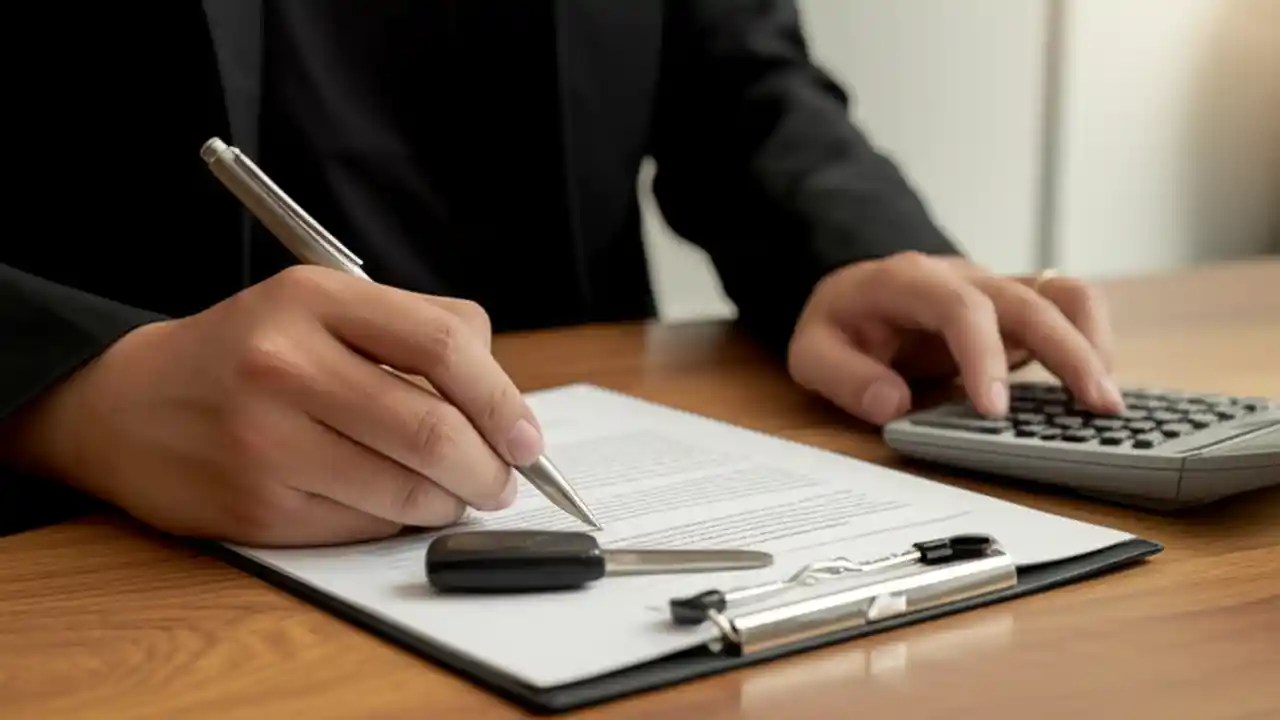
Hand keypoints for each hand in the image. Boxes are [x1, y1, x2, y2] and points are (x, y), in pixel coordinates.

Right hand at [2, 267, 541, 545]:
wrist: (125, 404)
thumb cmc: (248, 353)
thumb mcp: (322, 306)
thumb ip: (417, 332)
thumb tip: (503, 403)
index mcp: (315, 299)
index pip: (444, 345)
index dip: (503, 400)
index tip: (527, 438)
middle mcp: (287, 365)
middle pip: (433, 429)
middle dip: (489, 469)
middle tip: (501, 481)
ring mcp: (267, 441)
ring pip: (406, 491)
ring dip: (449, 502)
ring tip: (451, 493)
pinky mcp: (255, 508)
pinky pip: (363, 527)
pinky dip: (398, 522)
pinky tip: (392, 505)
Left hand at [786, 252, 1123, 425]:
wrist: (854, 294)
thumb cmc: (839, 324)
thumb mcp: (811, 352)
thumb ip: (844, 377)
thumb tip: (892, 403)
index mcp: (908, 281)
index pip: (958, 307)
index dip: (983, 355)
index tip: (995, 410)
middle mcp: (962, 278)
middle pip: (1027, 300)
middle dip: (1067, 351)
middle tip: (1096, 407)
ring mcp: (996, 289)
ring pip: (1062, 293)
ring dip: (1093, 341)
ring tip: (1107, 400)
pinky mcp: (1017, 308)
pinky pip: (1068, 310)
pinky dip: (1091, 342)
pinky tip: (1092, 388)